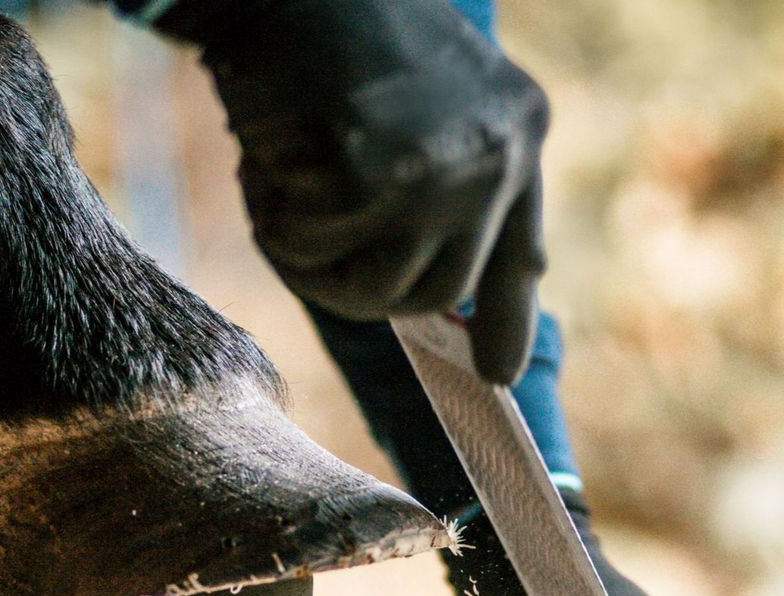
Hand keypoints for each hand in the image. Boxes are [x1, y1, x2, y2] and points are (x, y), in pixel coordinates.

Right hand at [158, 0, 547, 383]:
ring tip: (279, 179)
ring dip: (308, 254)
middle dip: (357, 282)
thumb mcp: (426, 100)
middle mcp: (495, 161)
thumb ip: (447, 185)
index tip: (498, 374)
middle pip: (431, 293)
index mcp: (518, 132)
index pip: (519, 254)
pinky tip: (265, 153)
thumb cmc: (337, 31)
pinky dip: (269, 215)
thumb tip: (449, 299)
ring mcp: (438, 177)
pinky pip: (305, 251)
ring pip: (370, 290)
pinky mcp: (371, 185)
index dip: (506, 321)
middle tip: (303, 232)